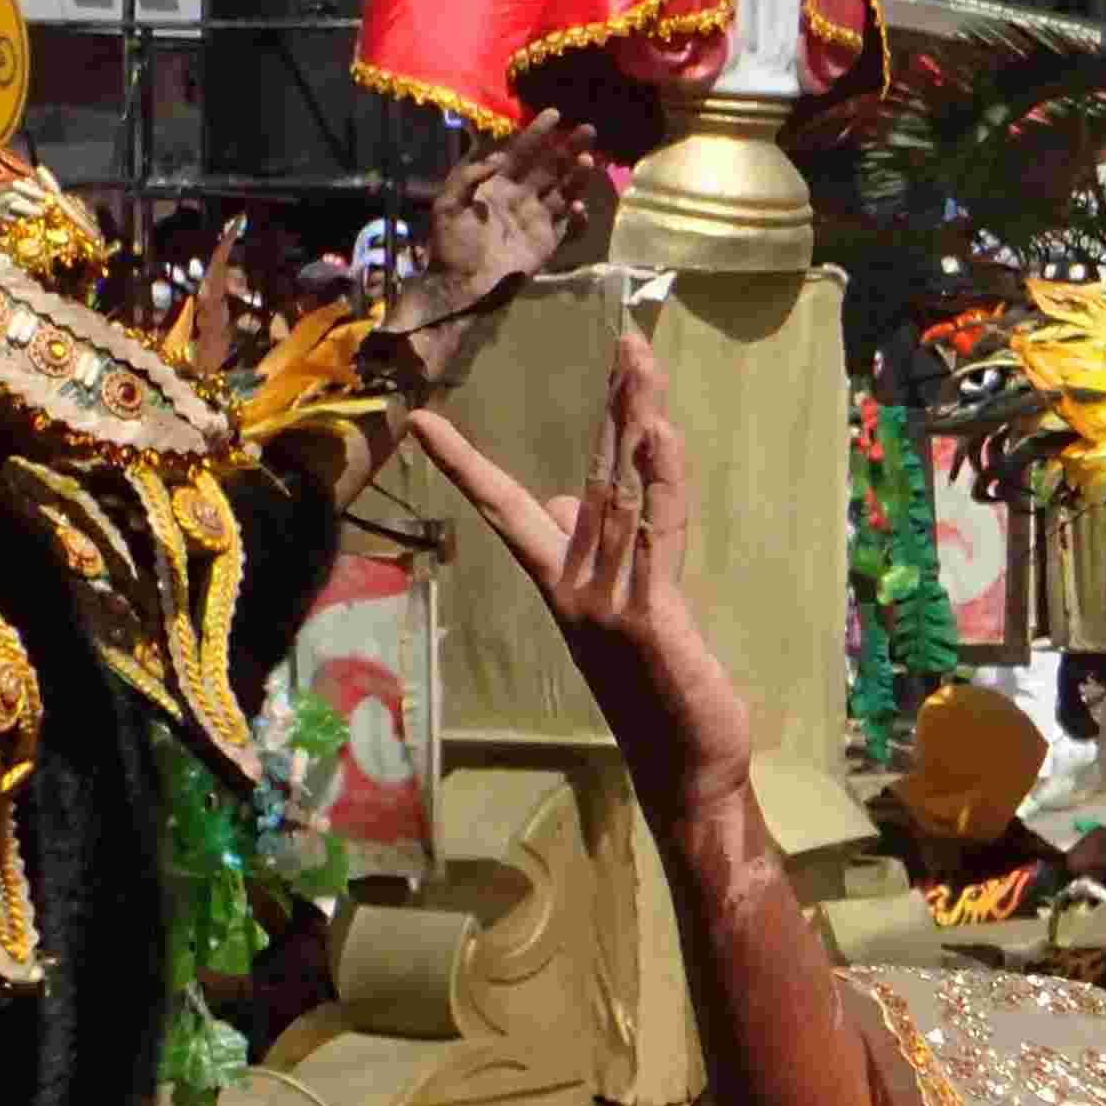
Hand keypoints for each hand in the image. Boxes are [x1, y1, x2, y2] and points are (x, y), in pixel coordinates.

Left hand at [403, 112, 596, 363]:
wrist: (461, 285)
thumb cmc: (451, 244)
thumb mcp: (447, 205)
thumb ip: (467, 178)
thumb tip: (497, 160)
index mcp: (497, 185)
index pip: (521, 153)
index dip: (537, 134)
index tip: (554, 114)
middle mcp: (521, 197)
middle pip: (550, 167)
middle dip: (569, 148)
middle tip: (588, 131)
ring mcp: (537, 220)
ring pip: (564, 191)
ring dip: (577, 177)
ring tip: (589, 162)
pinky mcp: (547, 243)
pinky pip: (569, 227)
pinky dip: (578, 218)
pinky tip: (580, 208)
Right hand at [409, 335, 758, 819]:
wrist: (684, 765)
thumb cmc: (656, 690)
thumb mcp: (620, 616)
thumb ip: (592, 557)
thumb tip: (565, 502)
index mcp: (564, 584)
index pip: (507, 509)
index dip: (467, 465)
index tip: (421, 420)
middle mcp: (575, 588)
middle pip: (588, 478)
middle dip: (610, 407)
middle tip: (623, 339)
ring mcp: (606, 602)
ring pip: (623, 495)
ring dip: (639, 425)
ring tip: (645, 363)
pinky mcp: (647, 617)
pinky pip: (656, 535)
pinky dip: (661, 482)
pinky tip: (663, 435)